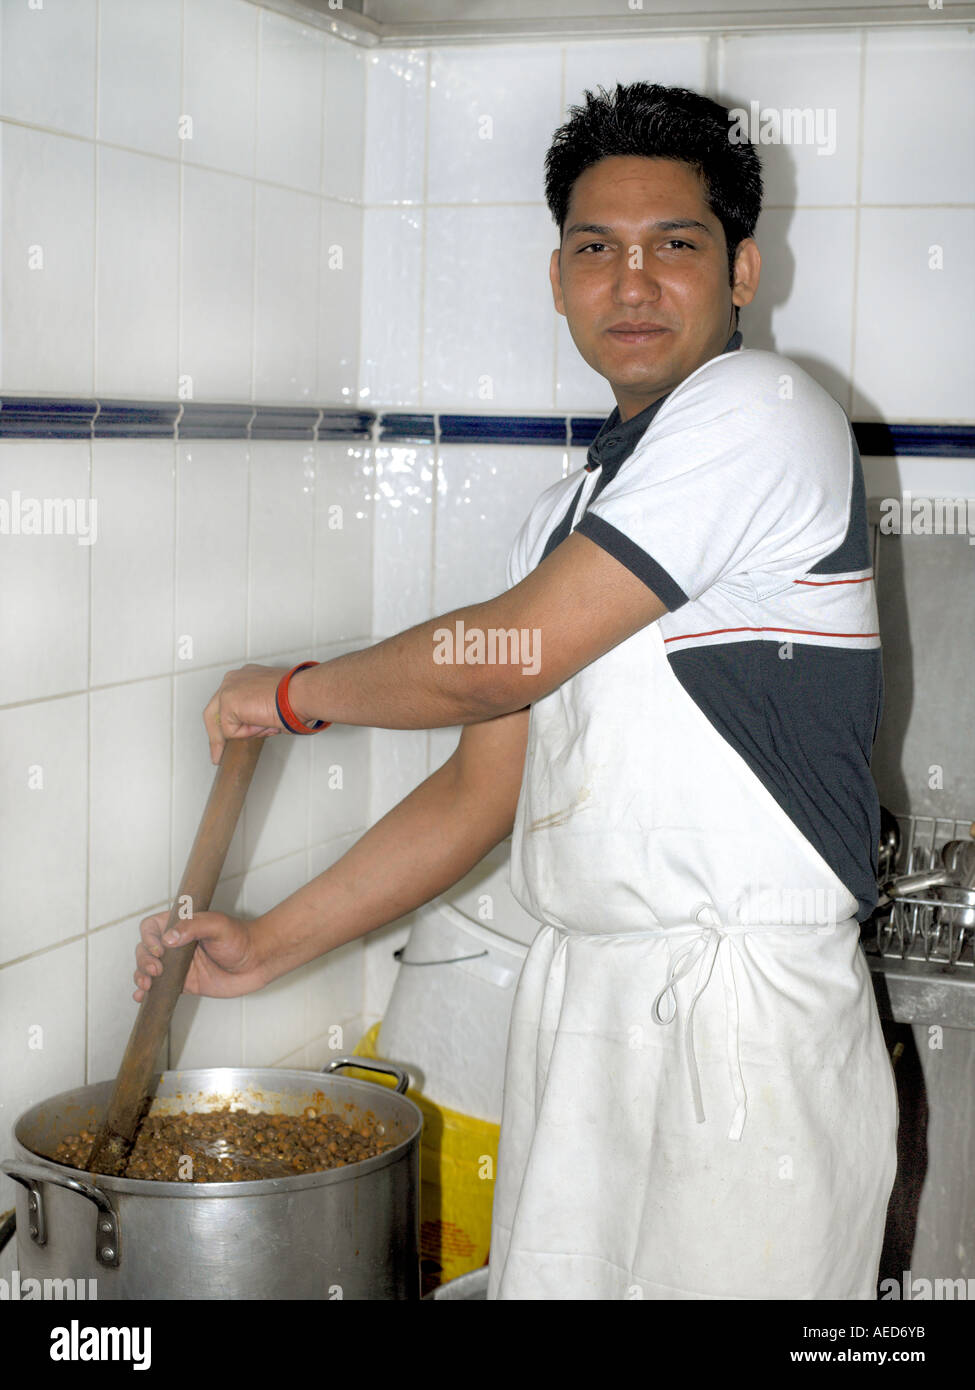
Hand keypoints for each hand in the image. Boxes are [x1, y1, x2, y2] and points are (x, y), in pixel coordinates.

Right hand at [133, 910, 267, 1000]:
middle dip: (143, 960)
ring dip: (141, 975)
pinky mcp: (184, 983)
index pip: (151, 927)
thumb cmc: (241, 939)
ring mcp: (178, 964)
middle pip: (145, 949)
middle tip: (156, 969)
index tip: (159, 949)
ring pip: (147, 968)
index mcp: (181, 925)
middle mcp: (176, 944)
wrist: (257, 962)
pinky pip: (160, 987)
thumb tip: (168, 938)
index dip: (148, 937)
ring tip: (146, 985)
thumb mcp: (218, 926)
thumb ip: (193, 927)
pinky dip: (146, 993)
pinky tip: (141, 998)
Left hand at [203, 663, 288, 762]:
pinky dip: (248, 733)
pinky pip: (231, 731)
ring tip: (268, 726)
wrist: (302, 693)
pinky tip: (264, 722)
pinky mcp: (227, 702)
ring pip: (223, 724)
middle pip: (214, 712)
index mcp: (245, 677)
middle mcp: (234, 679)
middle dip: (216, 737)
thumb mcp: (273, 704)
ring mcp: (228, 689)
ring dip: (244, 733)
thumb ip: (257, 713)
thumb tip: (254, 728)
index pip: (226, 703)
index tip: (227, 740)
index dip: (227, 723)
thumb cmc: (297, 698)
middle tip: (217, 756)